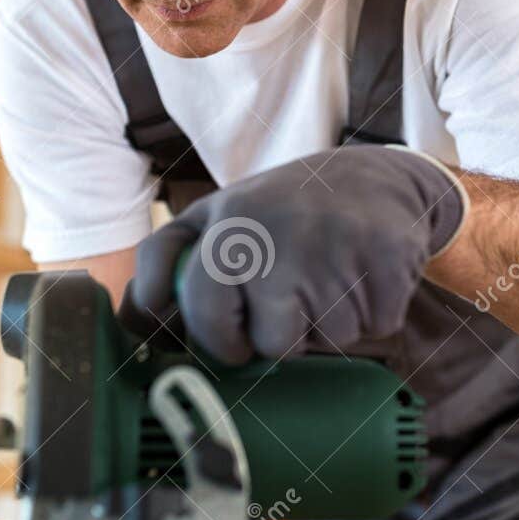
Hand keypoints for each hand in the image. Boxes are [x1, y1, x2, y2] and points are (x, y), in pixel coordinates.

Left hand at [122, 146, 465, 363]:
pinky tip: (364, 275)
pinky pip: (374, 329)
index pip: (204, 316)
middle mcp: (277, 233)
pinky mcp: (386, 259)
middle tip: (290, 300)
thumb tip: (132, 319)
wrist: (377, 176)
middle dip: (279, 336)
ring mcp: (334, 246)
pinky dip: (372, 315)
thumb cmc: (283, 211)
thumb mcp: (217, 216)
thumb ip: (165, 261)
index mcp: (228, 222)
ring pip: (325, 342)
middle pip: (271, 343)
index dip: (220, 339)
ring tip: (330, 276)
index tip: (235, 333)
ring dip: (329, 326)